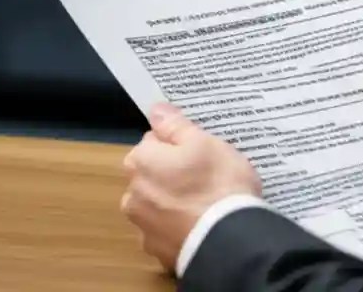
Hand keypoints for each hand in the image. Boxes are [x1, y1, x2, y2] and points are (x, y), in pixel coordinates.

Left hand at [121, 103, 261, 271]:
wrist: (230, 241)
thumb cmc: (218, 184)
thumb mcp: (204, 142)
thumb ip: (176, 126)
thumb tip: (156, 110)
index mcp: (140, 162)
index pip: (153, 142)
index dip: (178, 144)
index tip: (199, 151)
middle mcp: (132, 194)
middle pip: (153, 175)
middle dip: (172, 175)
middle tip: (206, 177)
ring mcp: (143, 227)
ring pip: (158, 205)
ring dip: (173, 204)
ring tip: (206, 205)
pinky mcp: (158, 252)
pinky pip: (167, 232)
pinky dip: (179, 229)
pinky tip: (201, 227)